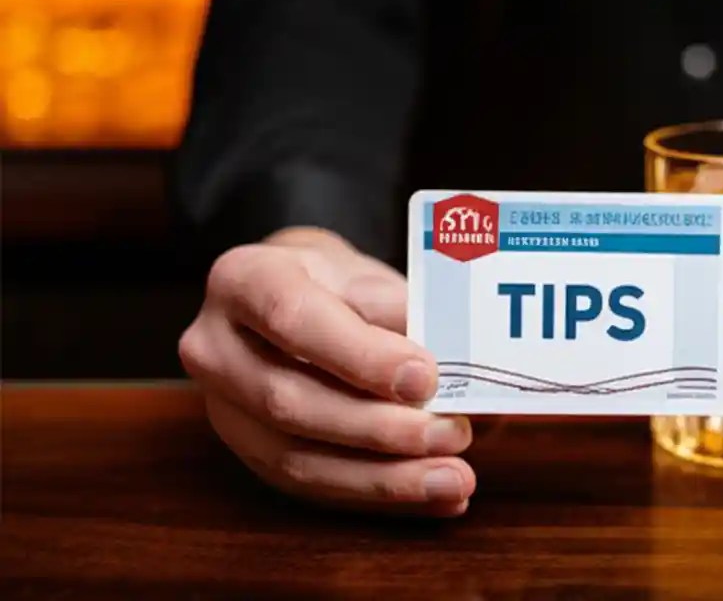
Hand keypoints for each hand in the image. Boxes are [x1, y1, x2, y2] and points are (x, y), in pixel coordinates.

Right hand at [179, 227, 474, 513]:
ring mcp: (224, 408)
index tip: (424, 377)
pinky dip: (381, 495)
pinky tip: (436, 497)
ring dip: (385, 478)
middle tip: (453, 433)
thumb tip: (458, 363)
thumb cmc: (338, 283)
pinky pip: (313, 487)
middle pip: (290, 401)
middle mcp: (215, 346)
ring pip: (297, 459)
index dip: (361, 356)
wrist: (295, 298)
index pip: (294, 320)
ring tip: (454, 479)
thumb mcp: (367, 275)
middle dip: (379, 428)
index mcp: (243, 280)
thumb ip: (401, 313)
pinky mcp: (249, 453)